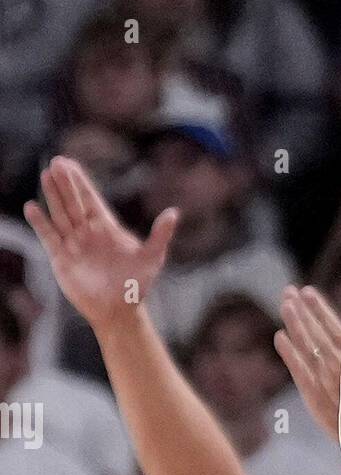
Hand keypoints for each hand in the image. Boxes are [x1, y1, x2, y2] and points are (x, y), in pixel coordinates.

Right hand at [23, 157, 176, 330]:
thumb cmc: (136, 286)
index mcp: (106, 228)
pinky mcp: (61, 259)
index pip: (90, 199)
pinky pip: (49, 237)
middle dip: (65, 183)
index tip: (69, 163)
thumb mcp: (152, 258)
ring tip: (45, 175)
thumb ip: (160, 235)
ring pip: (60, 214)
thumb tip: (174, 213)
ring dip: (53, 196)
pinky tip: (32, 207)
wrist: (119, 312)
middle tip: (56, 162)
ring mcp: (73, 244)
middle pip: (73, 202)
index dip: (80, 181)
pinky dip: (40, 223)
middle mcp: (87, 232)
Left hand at [275, 286, 340, 443]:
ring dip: (295, 322)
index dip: (321, 310)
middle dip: (302, 310)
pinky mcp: (317, 400)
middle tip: (288, 291)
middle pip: (318, 332)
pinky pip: (299, 370)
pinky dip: (288, 353)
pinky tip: (279, 337)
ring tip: (284, 303)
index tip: (308, 292)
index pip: (337, 329)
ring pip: (308, 345)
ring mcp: (329, 382)